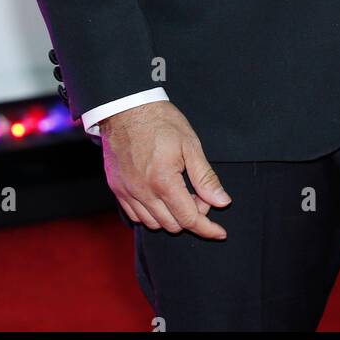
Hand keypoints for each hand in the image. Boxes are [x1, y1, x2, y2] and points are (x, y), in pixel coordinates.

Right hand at [101, 101, 230, 238]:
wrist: (126, 107)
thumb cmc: (161, 121)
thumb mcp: (190, 144)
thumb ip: (205, 177)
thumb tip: (222, 202)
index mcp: (163, 181)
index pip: (189, 218)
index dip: (207, 228)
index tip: (219, 232)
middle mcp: (143, 192)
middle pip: (172, 225)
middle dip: (190, 215)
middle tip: (198, 194)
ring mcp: (127, 192)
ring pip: (153, 223)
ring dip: (170, 216)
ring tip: (179, 192)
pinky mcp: (117, 189)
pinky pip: (135, 215)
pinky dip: (150, 213)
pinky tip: (159, 196)